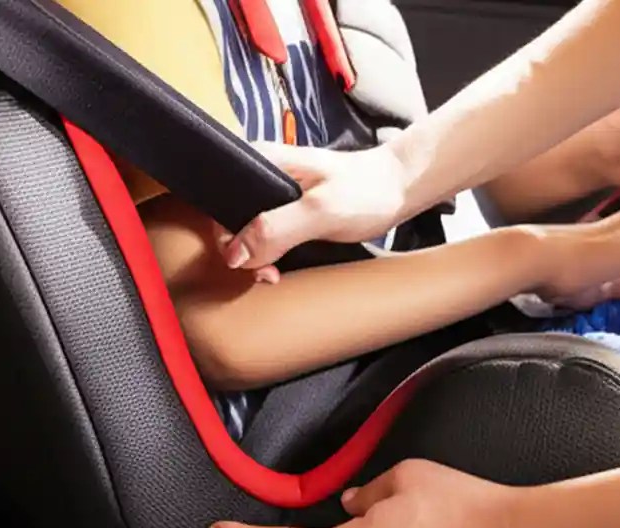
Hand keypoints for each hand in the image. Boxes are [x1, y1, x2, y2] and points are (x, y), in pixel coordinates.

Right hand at [220, 143, 407, 269]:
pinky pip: (265, 234)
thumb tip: (235, 254)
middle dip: (243, 252)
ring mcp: (275, 193)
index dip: (227, 236)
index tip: (249, 262)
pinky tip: (280, 266)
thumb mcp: (321, 211)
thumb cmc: (367, 190)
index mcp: (262, 161)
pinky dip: (269, 254)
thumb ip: (276, 229)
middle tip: (267, 274)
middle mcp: (263, 174)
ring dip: (256, 257)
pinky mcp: (288, 209)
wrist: (400, 188)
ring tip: (274, 274)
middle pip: (230, 219)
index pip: (220, 201)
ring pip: (247, 230)